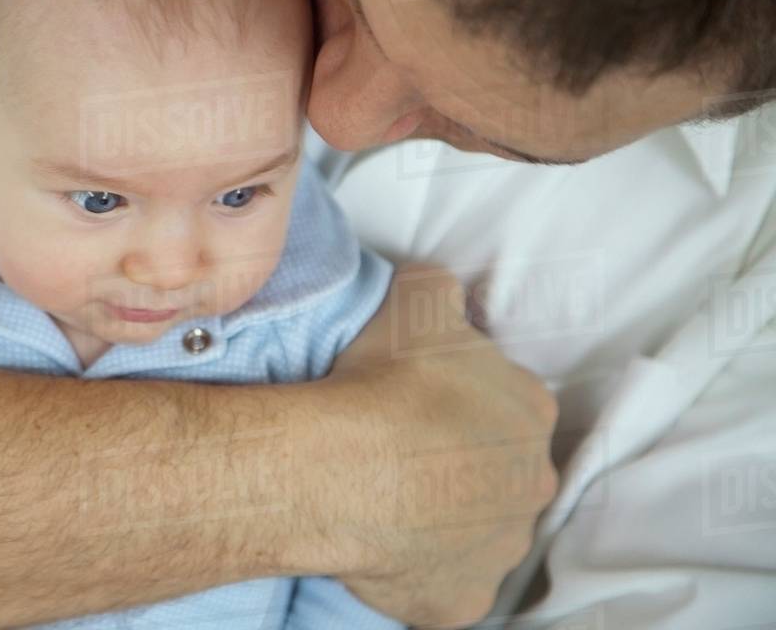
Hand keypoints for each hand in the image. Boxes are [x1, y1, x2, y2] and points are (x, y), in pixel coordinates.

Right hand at [292, 266, 558, 627]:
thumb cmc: (388, 381)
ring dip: (444, 518)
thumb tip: (439, 285)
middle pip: (499, 469)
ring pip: (476, 529)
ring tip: (386, 499)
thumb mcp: (415, 301)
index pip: (506, 401)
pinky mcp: (463, 597)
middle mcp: (531, 483)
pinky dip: (420, 570)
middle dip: (460, 462)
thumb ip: (439, 287)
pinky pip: (444, 585)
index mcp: (530, 410)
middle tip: (401, 450)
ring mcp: (501, 547)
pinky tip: (383, 547)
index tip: (417, 400)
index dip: (460, 400)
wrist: (350, 468)